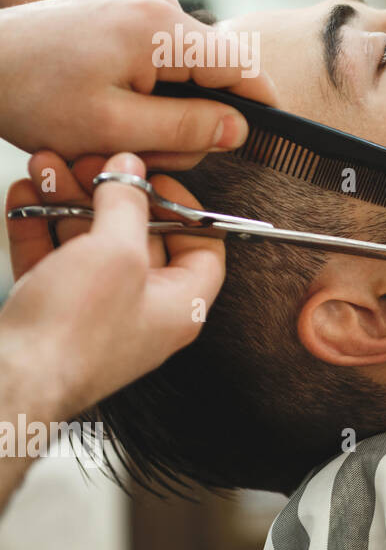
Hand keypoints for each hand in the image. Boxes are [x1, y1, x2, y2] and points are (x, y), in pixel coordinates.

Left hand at [0, 0, 277, 169]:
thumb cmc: (30, 93)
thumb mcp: (113, 127)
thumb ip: (186, 129)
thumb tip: (239, 129)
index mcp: (162, 27)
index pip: (242, 66)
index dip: (260, 107)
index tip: (264, 140)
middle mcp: (160, 2)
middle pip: (215, 74)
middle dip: (191, 121)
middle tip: (143, 151)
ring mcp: (142, 2)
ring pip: (190, 70)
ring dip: (166, 110)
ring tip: (116, 132)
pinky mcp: (127, 10)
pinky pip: (165, 58)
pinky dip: (149, 91)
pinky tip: (112, 107)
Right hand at [1, 152, 223, 420]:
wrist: (8, 386)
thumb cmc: (71, 335)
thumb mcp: (114, 253)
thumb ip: (127, 205)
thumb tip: (130, 171)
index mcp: (179, 305)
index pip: (202, 247)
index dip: (182, 207)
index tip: (154, 177)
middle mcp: (143, 311)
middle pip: (137, 238)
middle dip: (109, 194)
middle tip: (88, 162)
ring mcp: (96, 314)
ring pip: (88, 244)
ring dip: (68, 201)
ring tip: (47, 166)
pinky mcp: (52, 315)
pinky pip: (53, 261)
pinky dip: (40, 226)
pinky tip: (26, 195)